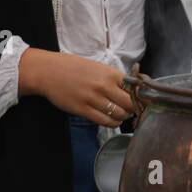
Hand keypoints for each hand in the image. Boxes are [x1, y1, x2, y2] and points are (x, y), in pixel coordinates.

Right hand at [18, 48, 134, 127]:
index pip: (135, 89)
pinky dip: (112, 123)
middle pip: (130, 104)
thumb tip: (133, 91)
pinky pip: (104, 121)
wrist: (49, 71)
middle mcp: (104, 86)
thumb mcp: (98, 68)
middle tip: (133, 110)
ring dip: (123, 117)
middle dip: (134, 109)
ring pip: (118, 114)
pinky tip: (112, 120)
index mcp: (111, 73)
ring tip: (122, 115)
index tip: (143, 102)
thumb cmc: (75, 68)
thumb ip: (115, 79)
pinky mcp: (82, 109)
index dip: (141, 97)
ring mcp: (93, 98)